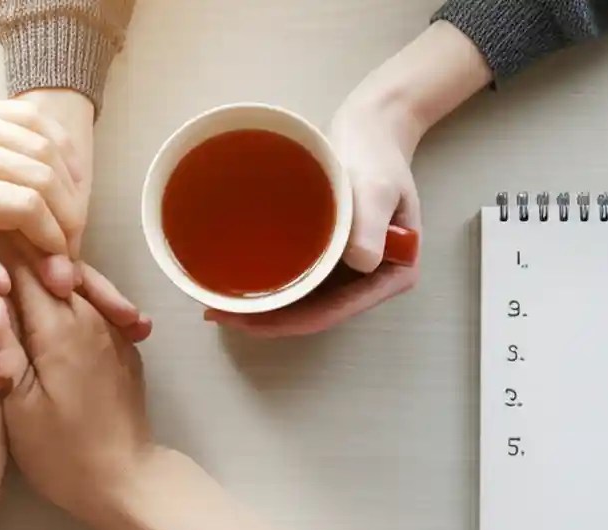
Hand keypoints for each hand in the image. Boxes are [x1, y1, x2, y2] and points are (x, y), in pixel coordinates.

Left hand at [0, 100, 88, 294]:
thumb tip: (3, 282)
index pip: (22, 205)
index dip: (52, 238)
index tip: (58, 266)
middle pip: (42, 176)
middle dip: (69, 217)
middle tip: (70, 250)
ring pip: (45, 147)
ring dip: (70, 187)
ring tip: (71, 221)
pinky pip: (34, 120)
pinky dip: (60, 147)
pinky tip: (68, 176)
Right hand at [0, 245, 155, 518]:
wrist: (126, 480)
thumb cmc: (63, 453)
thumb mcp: (20, 406)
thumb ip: (1, 348)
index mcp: (59, 328)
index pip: (18, 271)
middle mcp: (90, 318)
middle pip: (48, 268)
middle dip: (13, 256)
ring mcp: (111, 329)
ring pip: (73, 282)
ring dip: (40, 274)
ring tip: (7, 269)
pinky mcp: (122, 344)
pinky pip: (91, 303)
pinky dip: (65, 294)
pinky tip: (47, 298)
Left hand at [205, 96, 421, 337]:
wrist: (374, 127)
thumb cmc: (377, 156)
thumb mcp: (376, 188)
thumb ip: (372, 224)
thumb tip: (363, 263)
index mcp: (391, 276)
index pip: (334, 312)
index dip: (288, 323)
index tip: (243, 320)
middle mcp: (372, 280)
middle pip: (316, 313)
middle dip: (269, 320)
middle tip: (217, 312)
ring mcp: (351, 269)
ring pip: (306, 300)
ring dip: (267, 306)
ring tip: (220, 303)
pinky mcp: (334, 254)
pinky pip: (302, 278)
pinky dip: (274, 283)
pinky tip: (241, 282)